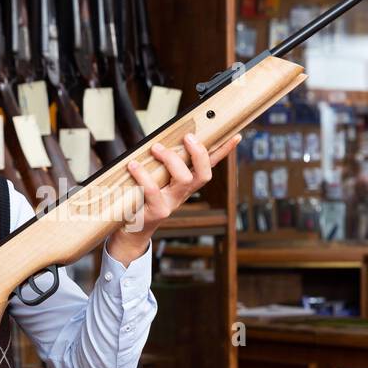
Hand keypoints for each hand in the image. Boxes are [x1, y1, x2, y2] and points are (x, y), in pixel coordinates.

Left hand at [107, 132, 241, 263]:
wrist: (131, 231)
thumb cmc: (142, 199)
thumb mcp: (155, 179)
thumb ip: (161, 165)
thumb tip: (159, 139)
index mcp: (186, 184)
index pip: (209, 167)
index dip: (223, 153)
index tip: (236, 136)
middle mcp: (183, 194)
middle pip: (203, 174)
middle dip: (199, 153)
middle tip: (187, 137)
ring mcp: (172, 203)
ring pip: (184, 180)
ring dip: (172, 159)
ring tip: (156, 148)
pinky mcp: (157, 211)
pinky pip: (153, 190)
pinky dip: (142, 174)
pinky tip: (133, 165)